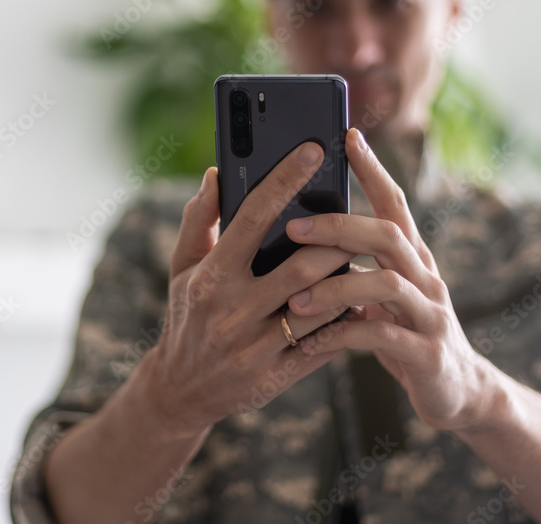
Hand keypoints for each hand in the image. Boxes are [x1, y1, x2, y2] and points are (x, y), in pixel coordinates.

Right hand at [140, 141, 351, 437]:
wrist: (180, 390)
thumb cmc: (187, 316)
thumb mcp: (182, 268)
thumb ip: (198, 220)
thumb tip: (216, 174)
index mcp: (212, 277)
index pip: (252, 217)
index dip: (284, 180)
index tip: (314, 150)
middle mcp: (233, 312)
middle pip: (301, 266)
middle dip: (336, 240)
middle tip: (356, 219)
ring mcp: (256, 347)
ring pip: (319, 307)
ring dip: (346, 280)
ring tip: (360, 258)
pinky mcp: (275, 376)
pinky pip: (323, 343)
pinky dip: (344, 320)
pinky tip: (356, 301)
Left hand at [284, 128, 494, 431]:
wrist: (458, 393)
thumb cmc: (404, 334)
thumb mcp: (383, 296)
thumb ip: (355, 268)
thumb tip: (303, 235)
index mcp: (413, 259)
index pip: (395, 203)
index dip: (373, 169)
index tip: (347, 136)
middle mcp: (426, 278)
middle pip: (388, 235)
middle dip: (339, 226)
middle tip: (292, 228)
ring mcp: (431, 315)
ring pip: (386, 283)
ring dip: (336, 287)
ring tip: (296, 299)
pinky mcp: (428, 354)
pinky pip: (382, 337)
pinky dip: (342, 336)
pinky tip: (310, 343)